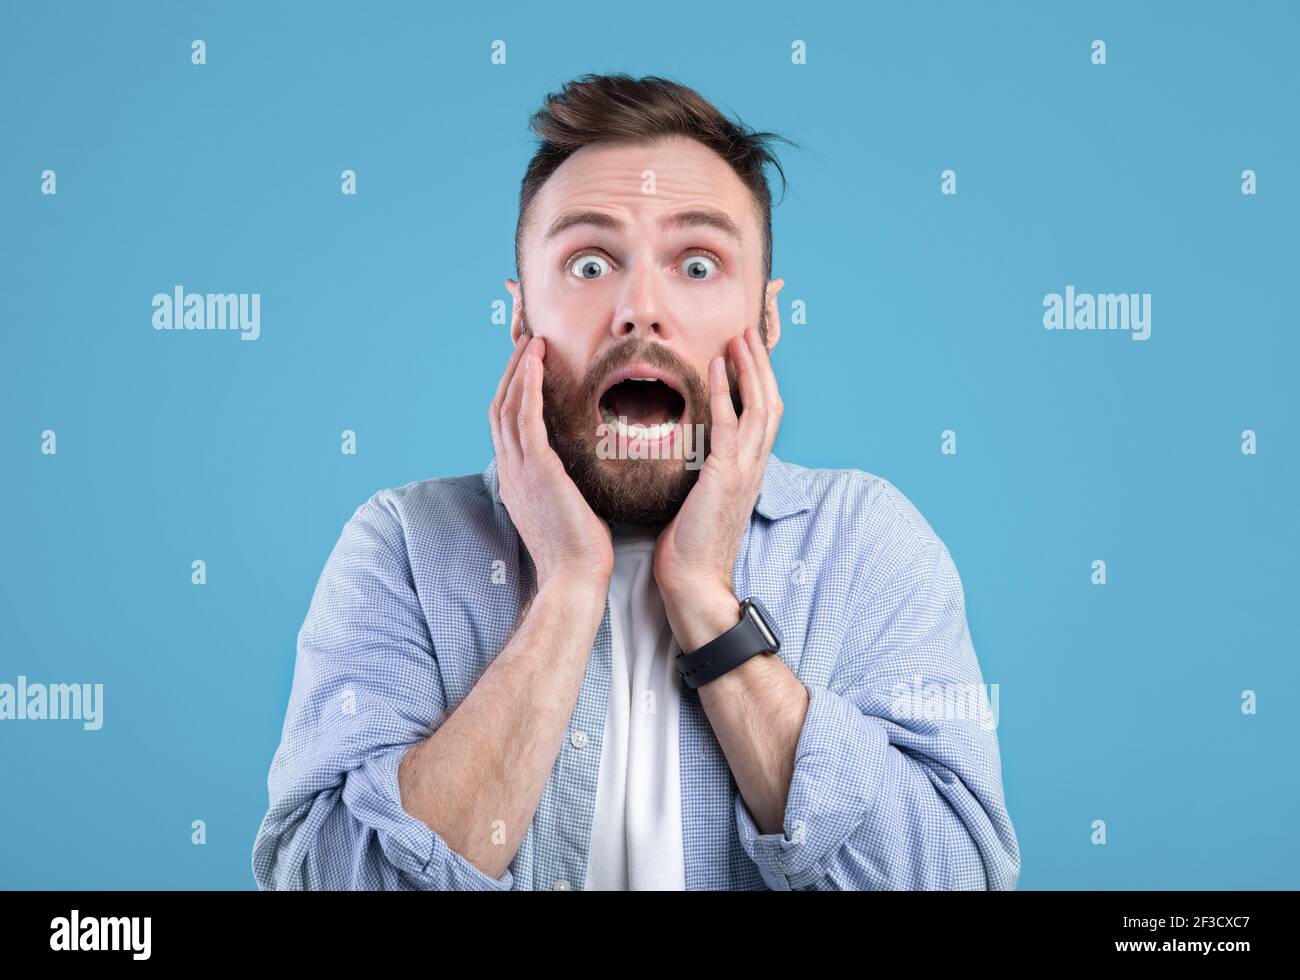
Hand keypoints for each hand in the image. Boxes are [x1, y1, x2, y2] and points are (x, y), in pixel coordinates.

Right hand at [488, 335, 613, 591]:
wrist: (574, 578)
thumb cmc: (580, 550)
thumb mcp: (566, 508)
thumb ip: (564, 482)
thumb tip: (581, 465)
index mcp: (516, 479)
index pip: (508, 424)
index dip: (516, 390)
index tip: (530, 365)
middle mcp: (511, 470)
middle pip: (501, 407)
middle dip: (513, 371)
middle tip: (528, 341)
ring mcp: (519, 470)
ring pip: (509, 405)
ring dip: (520, 369)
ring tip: (533, 341)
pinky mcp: (536, 470)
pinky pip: (526, 418)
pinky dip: (528, 386)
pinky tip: (537, 363)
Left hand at [654, 326, 782, 616]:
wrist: (692, 582)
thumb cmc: (688, 544)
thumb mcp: (698, 494)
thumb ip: (701, 466)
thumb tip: (686, 443)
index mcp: (748, 469)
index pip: (763, 413)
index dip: (760, 378)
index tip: (749, 348)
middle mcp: (754, 466)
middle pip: (770, 401)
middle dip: (762, 363)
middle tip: (750, 328)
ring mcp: (744, 471)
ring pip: (759, 407)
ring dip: (750, 367)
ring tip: (739, 335)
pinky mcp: (725, 478)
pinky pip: (729, 426)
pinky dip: (724, 392)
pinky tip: (715, 366)